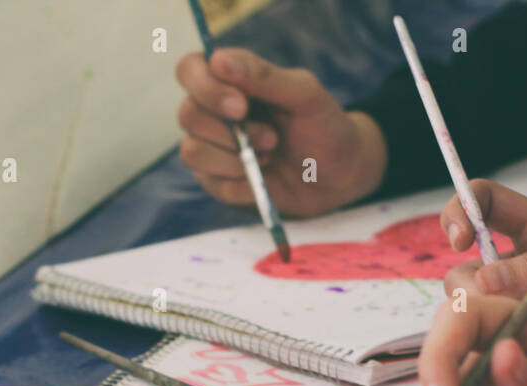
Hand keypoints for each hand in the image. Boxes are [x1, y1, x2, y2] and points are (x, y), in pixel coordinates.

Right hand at [174, 48, 385, 217]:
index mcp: (230, 80)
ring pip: (192, 152)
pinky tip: (264, 178)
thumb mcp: (304, 95)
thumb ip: (264, 76)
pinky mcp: (217, 182)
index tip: (242, 106)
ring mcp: (211, 148)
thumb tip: (218, 60)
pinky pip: (212, 184)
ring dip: (236, 159)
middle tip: (272, 139)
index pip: (190, 70)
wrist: (339, 177)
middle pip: (187, 114)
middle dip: (229, 132)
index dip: (207, 88)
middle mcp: (213, 112)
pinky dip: (243, 184)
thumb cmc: (323, 127)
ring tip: (271, 156)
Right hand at [442, 180, 526, 375]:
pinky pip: (495, 356)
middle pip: (466, 271)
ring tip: (498, 353)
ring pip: (473, 318)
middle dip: (466, 291)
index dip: (460, 212)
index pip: (485, 204)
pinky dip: (486, 365)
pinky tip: (496, 378)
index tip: (459, 240)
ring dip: (474, 333)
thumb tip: (484, 279)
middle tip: (491, 315)